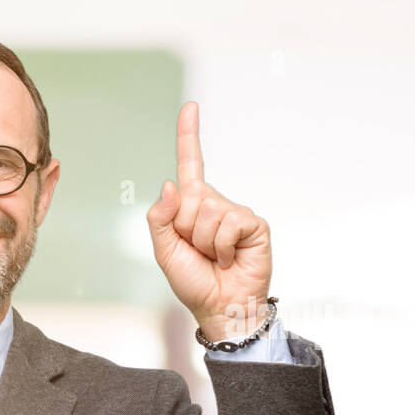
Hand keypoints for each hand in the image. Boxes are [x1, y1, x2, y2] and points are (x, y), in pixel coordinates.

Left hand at [146, 102, 271, 341]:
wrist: (220, 308)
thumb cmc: (194, 282)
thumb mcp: (164, 251)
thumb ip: (160, 218)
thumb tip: (171, 184)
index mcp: (191, 206)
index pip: (189, 164)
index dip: (189, 135)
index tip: (190, 107)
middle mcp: (214, 204)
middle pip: (190, 197)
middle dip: (186, 229)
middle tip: (198, 252)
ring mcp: (236, 213)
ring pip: (207, 212)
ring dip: (204, 242)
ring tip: (215, 258)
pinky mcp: (254, 224)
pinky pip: (228, 223)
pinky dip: (222, 246)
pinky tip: (230, 259)